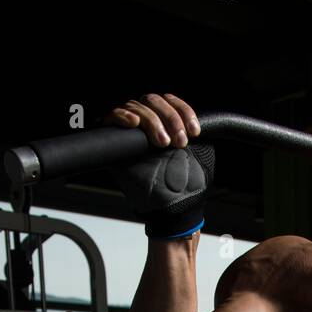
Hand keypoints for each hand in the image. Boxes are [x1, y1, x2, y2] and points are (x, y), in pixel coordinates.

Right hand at [104, 92, 213, 238]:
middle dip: (170, 118)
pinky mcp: (115, 140)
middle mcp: (148, 123)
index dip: (183, 111)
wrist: (171, 211)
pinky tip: (134, 123)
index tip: (194, 131)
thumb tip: (197, 121)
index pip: (172, 102)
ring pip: (136, 106)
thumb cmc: (184, 187)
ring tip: (162, 142)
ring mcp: (131, 131)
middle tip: (179, 142)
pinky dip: (122, 117)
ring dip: (151, 121)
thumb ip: (195, 136)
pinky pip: (112, 116)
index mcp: (167, 123)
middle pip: (153, 101)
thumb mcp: (199, 157)